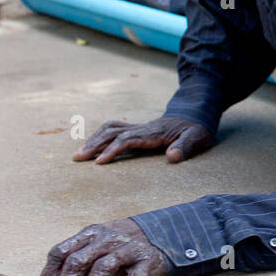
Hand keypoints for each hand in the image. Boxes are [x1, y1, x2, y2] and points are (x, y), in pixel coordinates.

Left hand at [39, 218, 169, 275]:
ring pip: (103, 270)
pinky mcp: (148, 262)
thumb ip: (76, 263)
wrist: (163, 236)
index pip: (61, 252)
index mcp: (90, 235)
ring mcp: (128, 249)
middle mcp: (107, 239)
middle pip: (79, 262)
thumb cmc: (119, 249)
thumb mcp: (96, 247)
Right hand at [74, 114, 214, 163]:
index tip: (99, 161)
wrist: (196, 114)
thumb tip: (172, 157)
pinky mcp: (137, 129)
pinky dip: (100, 134)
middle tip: (77, 158)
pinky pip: (114, 128)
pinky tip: (92, 144)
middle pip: (113, 132)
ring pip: (111, 128)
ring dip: (94, 139)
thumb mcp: (197, 138)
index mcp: (154, 132)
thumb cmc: (196, 129)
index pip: (128, 139)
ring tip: (79, 153)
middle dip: (95, 144)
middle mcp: (142, 128)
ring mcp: (138, 127)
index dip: (113, 149)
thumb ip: (186, 146)